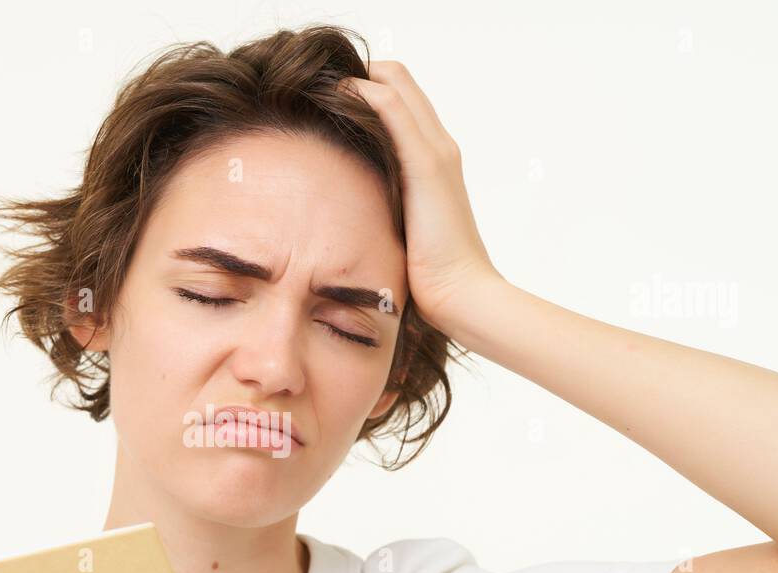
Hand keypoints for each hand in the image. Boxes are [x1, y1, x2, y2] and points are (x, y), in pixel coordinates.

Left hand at [338, 61, 503, 339]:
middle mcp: (438, 146)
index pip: (402, 99)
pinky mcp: (427, 164)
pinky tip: (336, 92)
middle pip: (399, 80)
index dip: (367, 88)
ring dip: (357, 75)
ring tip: (317, 81)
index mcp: (434, 160)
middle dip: (358, 73)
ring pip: (395, 83)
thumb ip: (385, 211)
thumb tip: (349, 216)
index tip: (327, 98)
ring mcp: (435, 151)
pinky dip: (365, 92)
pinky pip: (393, 108)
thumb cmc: (431, 277)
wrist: (462, 294)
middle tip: (315, 83)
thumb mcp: (401, 232)